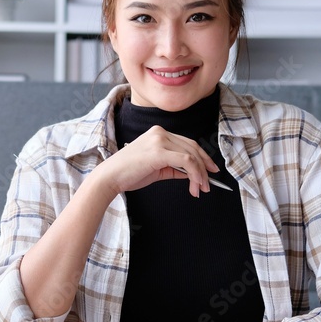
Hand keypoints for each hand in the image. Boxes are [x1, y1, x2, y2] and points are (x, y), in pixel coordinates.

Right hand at [96, 125, 219, 197]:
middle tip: (209, 184)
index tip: (210, 171)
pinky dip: (194, 174)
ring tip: (201, 189)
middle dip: (204, 167)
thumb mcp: (157, 169)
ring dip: (200, 174)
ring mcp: (159, 140)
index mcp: (159, 133)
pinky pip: (186, 161)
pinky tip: (194, 185)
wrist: (110, 177)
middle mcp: (160, 132)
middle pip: (193, 147)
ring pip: (191, 155)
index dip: (202, 157)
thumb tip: (192, 174)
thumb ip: (174, 168)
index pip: (188, 143)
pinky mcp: (159, 151)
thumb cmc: (129, 173)